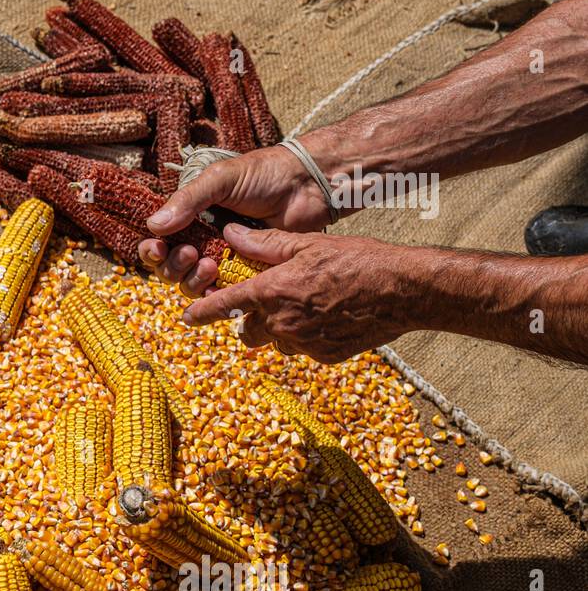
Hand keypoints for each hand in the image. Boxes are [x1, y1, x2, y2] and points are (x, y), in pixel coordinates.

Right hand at [139, 145, 333, 295]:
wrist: (306, 185)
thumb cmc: (263, 174)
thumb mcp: (220, 179)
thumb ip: (188, 200)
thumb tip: (154, 226)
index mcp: (190, 216)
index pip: (159, 240)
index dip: (152, 250)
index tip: (159, 248)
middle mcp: (202, 240)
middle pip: (170, 268)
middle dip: (174, 266)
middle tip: (191, 254)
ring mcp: (223, 258)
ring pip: (191, 284)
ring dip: (193, 280)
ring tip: (211, 266)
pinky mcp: (245, 273)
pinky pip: (222, 293)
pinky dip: (215, 294)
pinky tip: (222, 283)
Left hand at [180, 224, 419, 363]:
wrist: (402, 291)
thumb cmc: (357, 260)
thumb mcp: (308, 244)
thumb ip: (264, 244)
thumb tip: (230, 234)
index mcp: (272, 291)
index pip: (225, 305)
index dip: (201, 312)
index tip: (186, 318)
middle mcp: (282, 321)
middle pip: (248, 331)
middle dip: (251, 321)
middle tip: (266, 307)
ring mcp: (303, 342)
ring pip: (277, 341)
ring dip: (282, 328)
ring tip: (307, 306)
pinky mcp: (323, 356)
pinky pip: (304, 348)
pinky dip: (309, 335)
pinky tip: (330, 316)